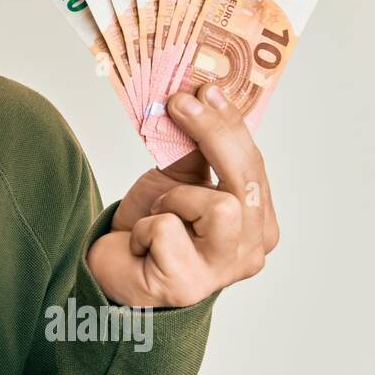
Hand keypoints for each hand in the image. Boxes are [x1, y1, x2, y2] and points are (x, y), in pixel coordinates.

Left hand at [86, 82, 279, 306]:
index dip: (231, 125)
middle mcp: (253, 249)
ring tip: (159, 211)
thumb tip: (197, 98)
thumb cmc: (153, 226)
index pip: (254, 165)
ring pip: (219, 207)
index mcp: (259, 221)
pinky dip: (146, 226)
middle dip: (213, 134)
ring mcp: (224, 271)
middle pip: (246, 180)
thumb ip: (194, 149)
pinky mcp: (188, 285)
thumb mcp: (176, 179)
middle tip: (178, 102)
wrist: (115, 269)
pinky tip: (142, 242)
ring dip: (176, 198)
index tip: (208, 88)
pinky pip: (168, 229)